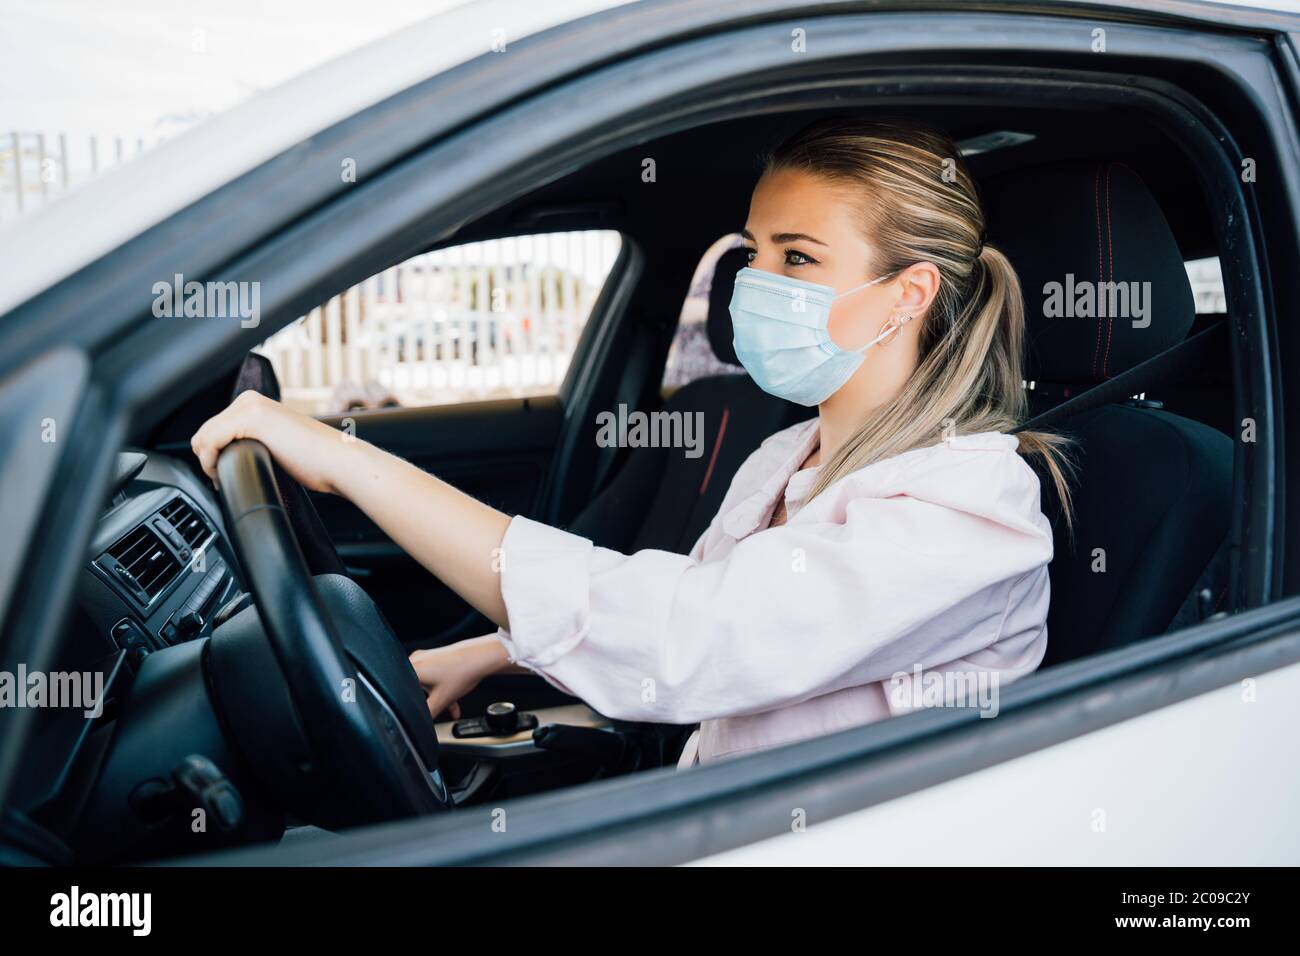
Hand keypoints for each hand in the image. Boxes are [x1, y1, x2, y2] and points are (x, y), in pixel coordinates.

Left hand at [190, 390, 353, 492]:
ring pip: (202, 437)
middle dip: (209, 459)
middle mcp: (250, 399)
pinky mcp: (250, 419)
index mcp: (256, 404)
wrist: (339, 462)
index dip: (213, 455)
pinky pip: (209, 442)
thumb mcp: (278, 446)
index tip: (225, 475)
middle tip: (225, 479)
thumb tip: (232, 460)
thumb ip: (257, 444)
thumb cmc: (316, 461)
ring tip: (225, 479)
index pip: (213, 429)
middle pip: (204, 433)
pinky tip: (224, 474)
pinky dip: (211, 463)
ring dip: (209, 463)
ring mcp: (249, 406)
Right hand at [408, 636, 509, 718]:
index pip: (404, 694)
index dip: (412, 707)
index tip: (421, 713)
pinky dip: (442, 688)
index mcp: (411, 670)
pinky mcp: (437, 657)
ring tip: (452, 704)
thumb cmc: (461, 672)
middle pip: (416, 689)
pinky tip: (454, 698)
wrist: (480, 657)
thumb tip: (422, 722)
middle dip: (428, 703)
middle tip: (438, 709)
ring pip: (427, 684)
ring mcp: (426, 657)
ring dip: (439, 697)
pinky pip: (434, 677)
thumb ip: (427, 714)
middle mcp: (416, 661)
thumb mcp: (441, 701)